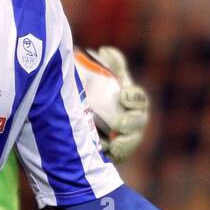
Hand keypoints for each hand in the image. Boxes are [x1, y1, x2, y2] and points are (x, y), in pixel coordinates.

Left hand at [74, 46, 149, 161]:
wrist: (71, 117)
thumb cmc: (90, 92)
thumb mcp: (97, 75)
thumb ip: (106, 63)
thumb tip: (104, 51)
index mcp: (130, 101)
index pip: (139, 100)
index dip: (134, 99)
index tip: (123, 96)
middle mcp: (131, 121)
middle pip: (139, 123)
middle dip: (131, 123)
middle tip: (120, 123)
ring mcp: (124, 139)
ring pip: (130, 144)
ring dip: (126, 144)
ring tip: (115, 143)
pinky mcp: (113, 155)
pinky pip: (117, 158)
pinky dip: (113, 155)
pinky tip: (104, 152)